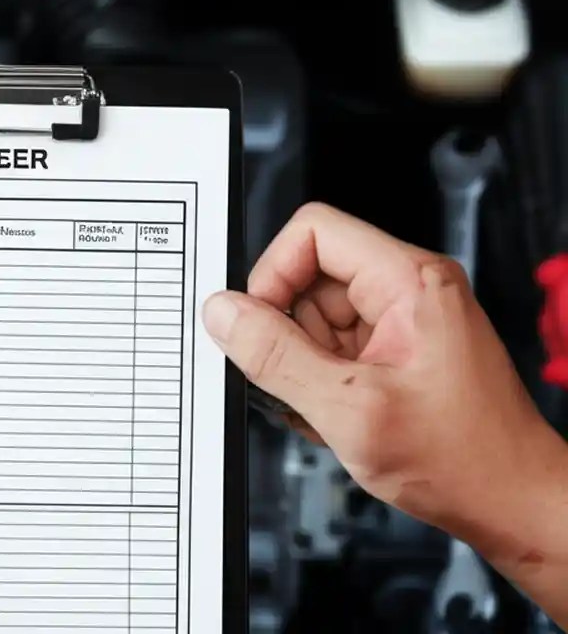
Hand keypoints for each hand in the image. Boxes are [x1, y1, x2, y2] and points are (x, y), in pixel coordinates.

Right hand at [201, 203, 567, 617]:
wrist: (511, 503)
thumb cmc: (462, 459)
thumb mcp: (347, 408)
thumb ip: (276, 355)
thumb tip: (224, 313)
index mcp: (409, 280)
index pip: (313, 232)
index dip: (273, 276)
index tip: (259, 325)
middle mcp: (409, 289)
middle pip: (308, 278)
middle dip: (289, 335)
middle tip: (305, 385)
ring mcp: (404, 321)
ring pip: (314, 318)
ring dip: (304, 366)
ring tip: (332, 410)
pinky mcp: (398, 350)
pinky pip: (332, 348)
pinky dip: (322, 383)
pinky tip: (342, 418)